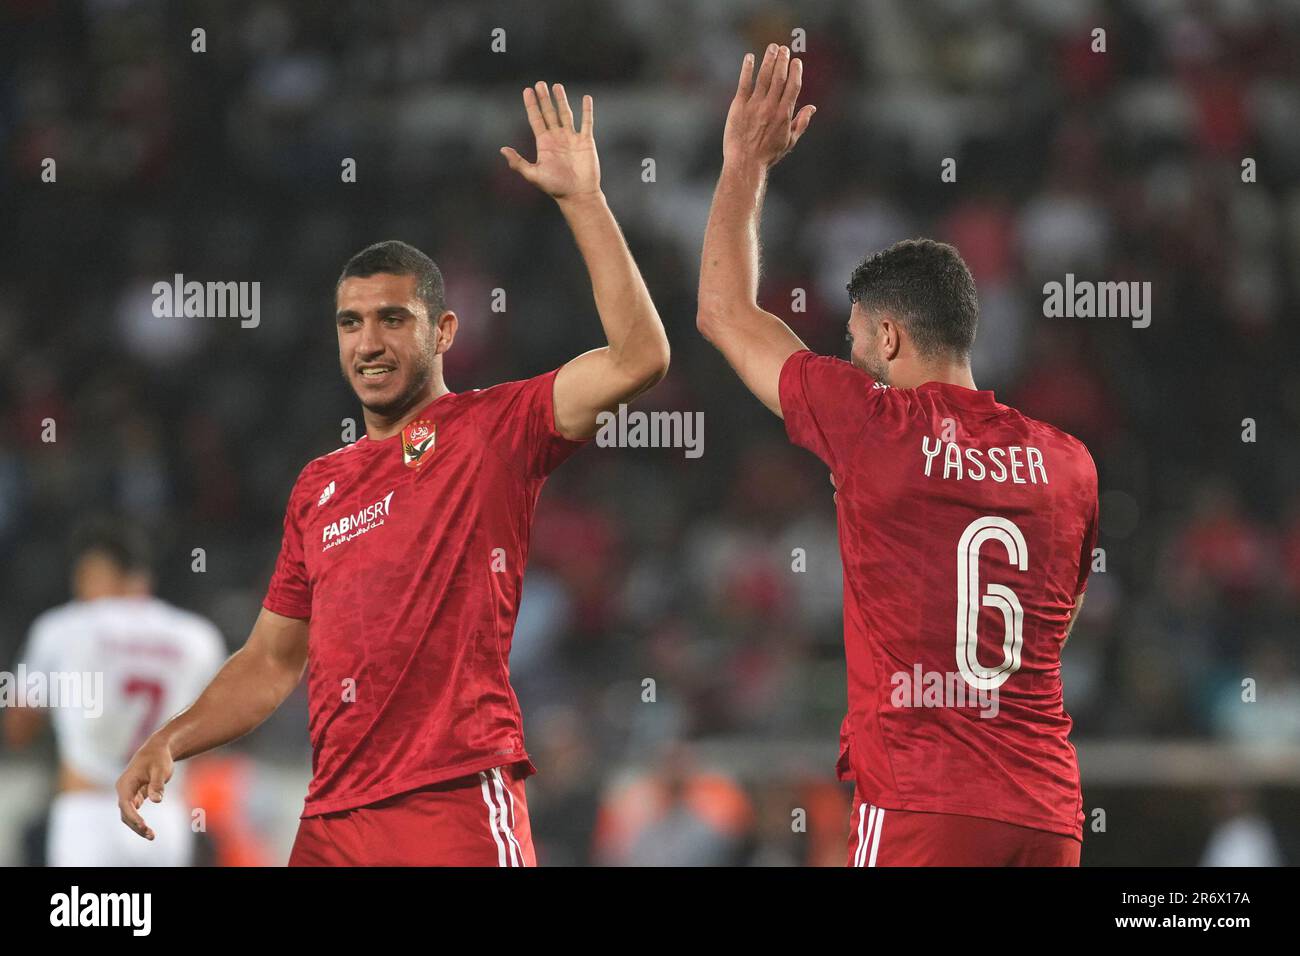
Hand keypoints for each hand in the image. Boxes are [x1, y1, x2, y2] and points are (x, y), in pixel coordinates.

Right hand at [115, 734, 174, 839]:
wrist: (158, 750)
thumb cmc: (159, 758)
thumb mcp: (161, 769)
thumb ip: (157, 785)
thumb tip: (156, 801)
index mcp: (126, 783)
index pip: (125, 803)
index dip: (133, 816)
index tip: (143, 825)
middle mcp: (123, 790)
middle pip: (125, 813)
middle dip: (136, 825)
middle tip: (151, 835)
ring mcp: (128, 794)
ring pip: (128, 815)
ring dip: (137, 826)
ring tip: (151, 836)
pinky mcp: (135, 797)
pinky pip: (134, 812)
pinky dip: (139, 822)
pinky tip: (148, 831)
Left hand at [501, 82, 600, 200]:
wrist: (578, 195)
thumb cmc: (556, 188)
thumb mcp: (533, 175)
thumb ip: (518, 162)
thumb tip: (502, 149)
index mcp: (544, 144)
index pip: (536, 119)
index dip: (531, 105)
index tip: (527, 90)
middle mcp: (557, 138)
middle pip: (549, 113)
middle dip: (545, 98)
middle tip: (540, 83)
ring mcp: (572, 138)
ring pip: (566, 114)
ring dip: (561, 100)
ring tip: (557, 86)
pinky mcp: (586, 142)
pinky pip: (587, 122)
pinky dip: (587, 111)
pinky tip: (586, 98)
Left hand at [723, 44, 815, 168]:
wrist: (745, 164)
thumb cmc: (768, 155)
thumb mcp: (789, 141)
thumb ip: (801, 122)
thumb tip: (812, 108)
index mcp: (784, 114)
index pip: (793, 86)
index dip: (795, 71)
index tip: (796, 61)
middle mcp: (770, 107)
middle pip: (779, 78)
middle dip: (783, 61)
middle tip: (784, 49)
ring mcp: (754, 106)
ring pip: (763, 77)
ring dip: (769, 60)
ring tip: (772, 48)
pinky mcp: (738, 107)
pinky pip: (744, 83)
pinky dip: (747, 69)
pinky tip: (750, 57)